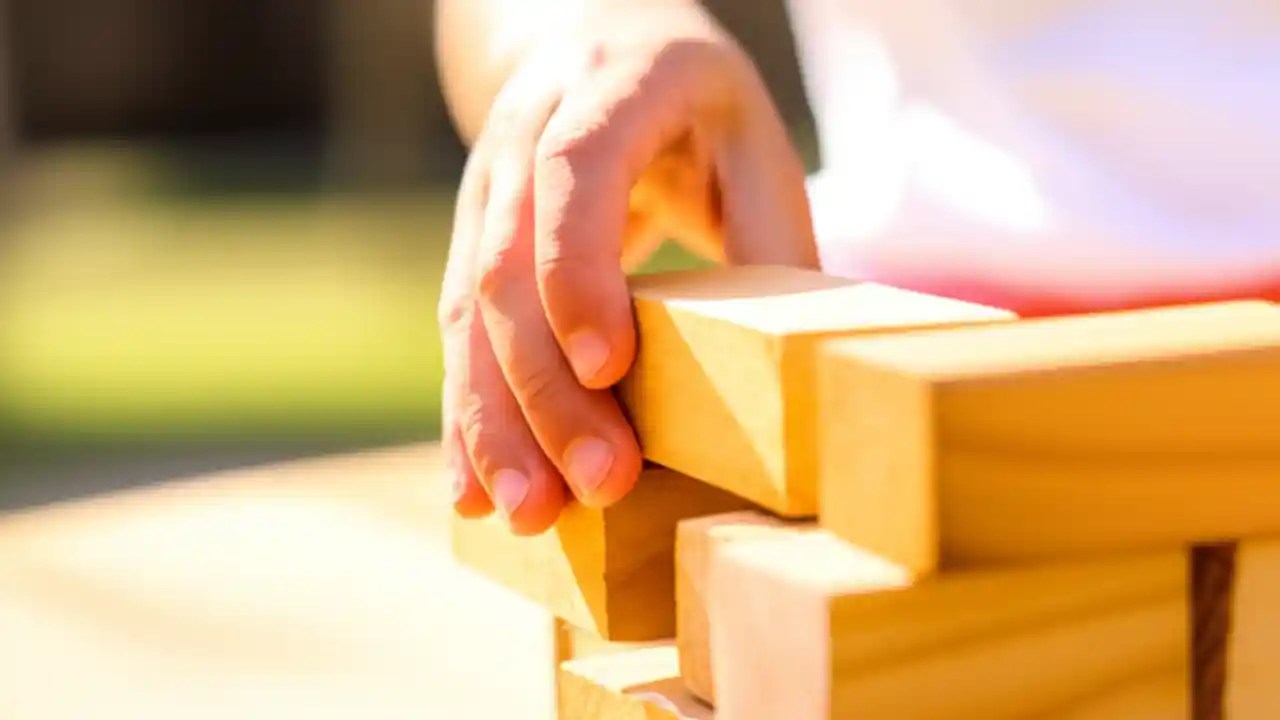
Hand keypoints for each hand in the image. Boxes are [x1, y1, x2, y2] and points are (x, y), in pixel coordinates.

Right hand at [439, 3, 817, 533]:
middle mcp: (530, 131)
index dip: (579, 266)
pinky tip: (477, 490)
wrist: (600, 45)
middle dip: (546, 386)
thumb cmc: (701, 112)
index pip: (577, 167)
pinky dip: (467, 415)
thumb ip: (772, 240)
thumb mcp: (757, 147)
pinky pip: (456, 336)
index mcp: (614, 85)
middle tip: (597, 483)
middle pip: (510, 264)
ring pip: (468, 311)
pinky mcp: (471, 244)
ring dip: (495, 419)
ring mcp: (488, 189)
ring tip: (530, 511)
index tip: (606, 365)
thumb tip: (795, 374)